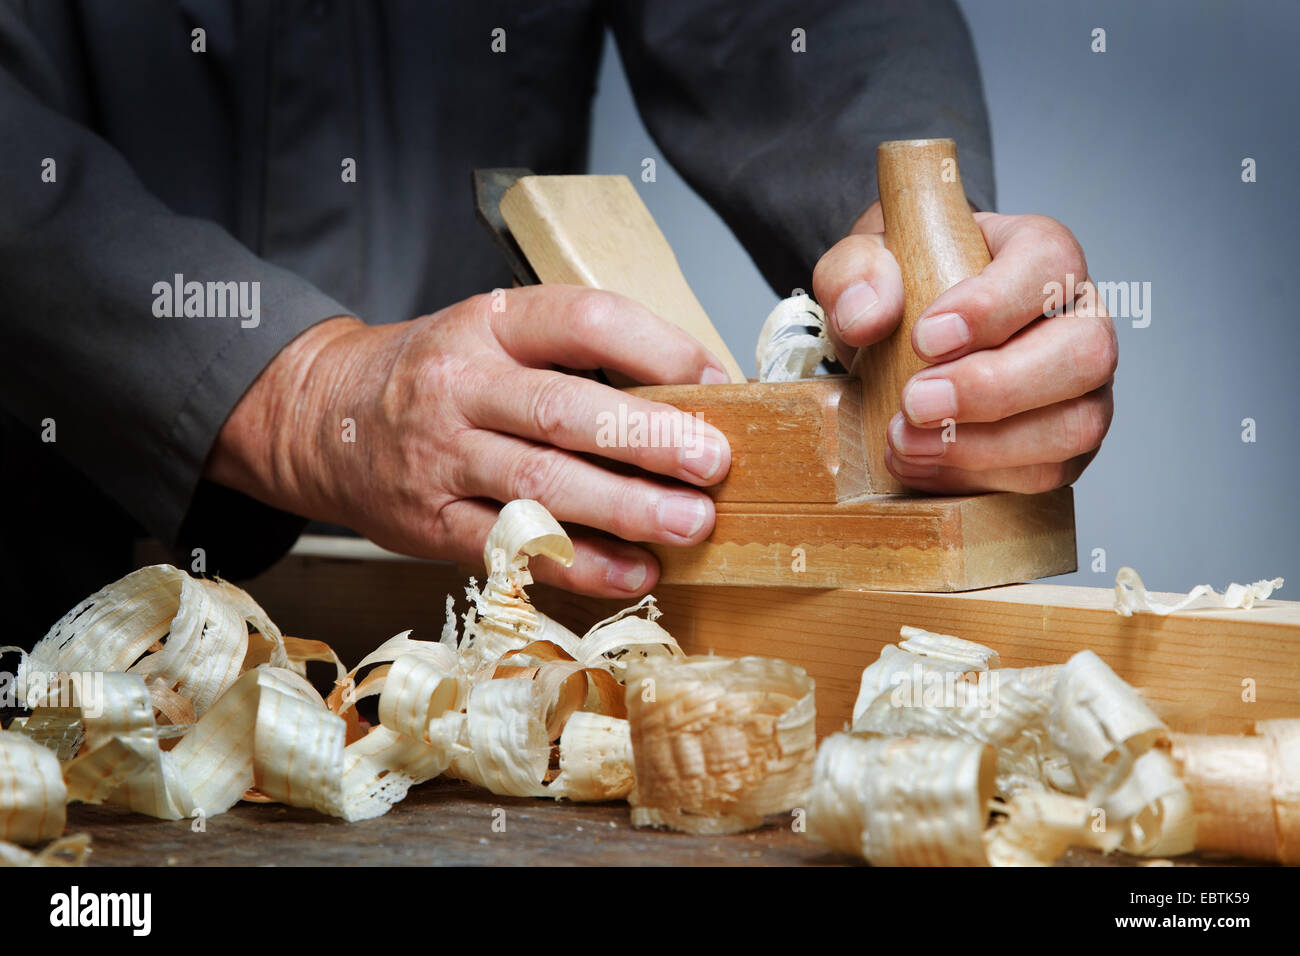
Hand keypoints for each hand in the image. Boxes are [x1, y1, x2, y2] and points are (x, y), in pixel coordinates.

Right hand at [206, 286, 732, 595]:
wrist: (322, 417)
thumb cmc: (435, 373)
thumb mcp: (494, 334)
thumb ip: (576, 358)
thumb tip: (692, 397)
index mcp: (490, 323)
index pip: (584, 319)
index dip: (658, 349)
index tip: (716, 382)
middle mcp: (461, 385)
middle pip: (564, 411)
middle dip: (647, 441)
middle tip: (713, 463)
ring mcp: (442, 457)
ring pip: (540, 484)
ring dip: (624, 509)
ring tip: (691, 524)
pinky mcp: (432, 522)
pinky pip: (513, 547)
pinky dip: (578, 564)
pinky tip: (633, 572)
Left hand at [812, 203, 1116, 493]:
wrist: (900, 348)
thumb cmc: (900, 294)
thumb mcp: (862, 266)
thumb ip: (857, 274)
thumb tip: (867, 317)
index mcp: (1041, 254)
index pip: (1049, 263)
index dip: (993, 305)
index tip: (924, 339)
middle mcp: (1079, 319)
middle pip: (1085, 352)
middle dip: (993, 388)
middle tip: (915, 402)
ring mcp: (1083, 388)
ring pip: (1075, 425)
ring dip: (985, 447)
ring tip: (907, 440)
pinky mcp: (1064, 445)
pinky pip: (1045, 474)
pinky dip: (976, 478)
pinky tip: (919, 464)